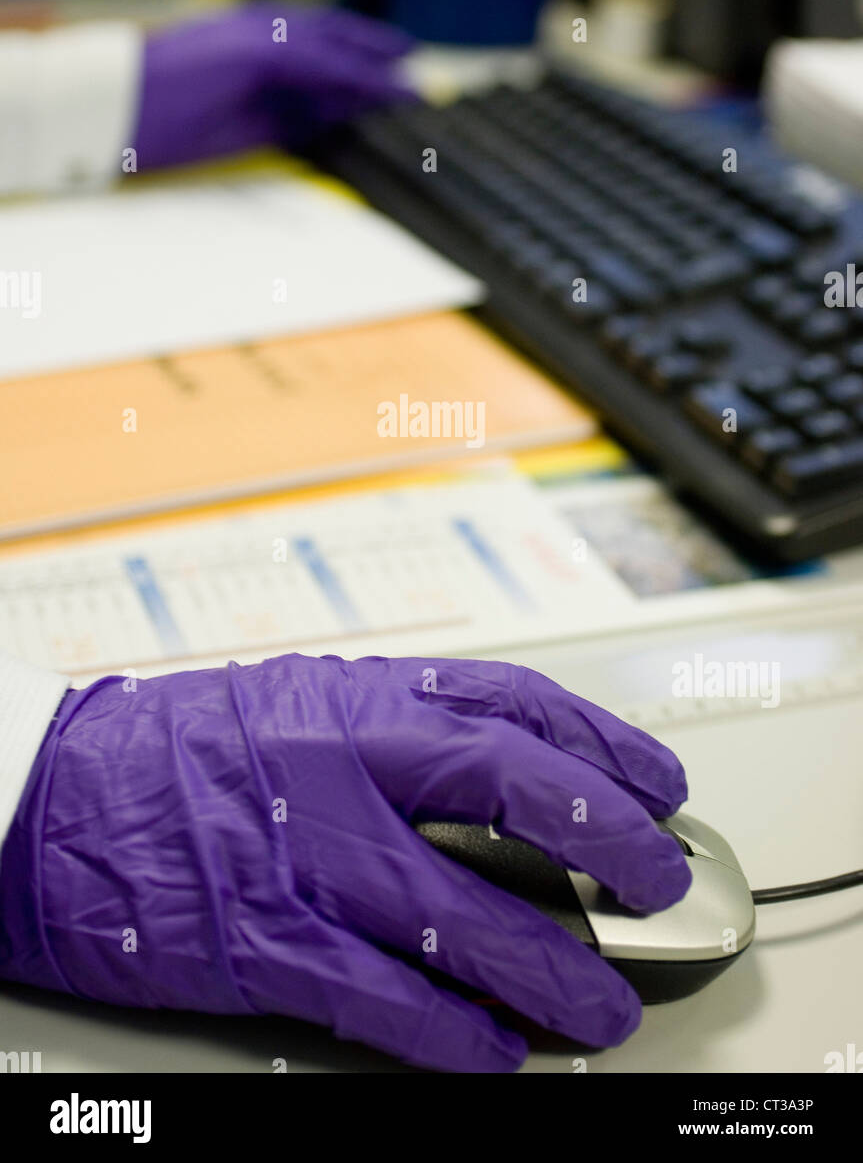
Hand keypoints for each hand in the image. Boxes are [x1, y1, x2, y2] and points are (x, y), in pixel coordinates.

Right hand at [0, 653, 689, 1072]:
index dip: (599, 743)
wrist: (51, 793)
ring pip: (457, 912)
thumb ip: (392, 732)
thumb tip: (499, 769)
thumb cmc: (177, 749)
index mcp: (356, 699)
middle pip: (505, 788)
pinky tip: (494, 1046)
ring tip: (600, 1004)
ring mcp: (302, 855)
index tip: (653, 780)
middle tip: (658, 881)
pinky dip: (447, 1028)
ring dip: (545, 965)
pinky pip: (376, 995)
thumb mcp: (297, 704)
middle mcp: (341, 765)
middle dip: (602, 837)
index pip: (509, 705)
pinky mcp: (259, 941)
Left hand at [132, 3, 414, 170]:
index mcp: (278, 26)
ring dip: (363, 109)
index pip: (341, 37)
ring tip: (400, 120)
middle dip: (379, 79)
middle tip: (419, 93)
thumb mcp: (268, 53)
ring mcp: (272, 97)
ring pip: (330, 101)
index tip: (412, 66)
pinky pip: (311, 132)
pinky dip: (336, 134)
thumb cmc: (193, 64)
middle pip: (342, 67)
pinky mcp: (262, 135)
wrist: (135, 109)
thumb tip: (382, 78)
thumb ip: (328, 65)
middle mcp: (279, 59)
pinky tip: (358, 139)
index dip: (378, 51)